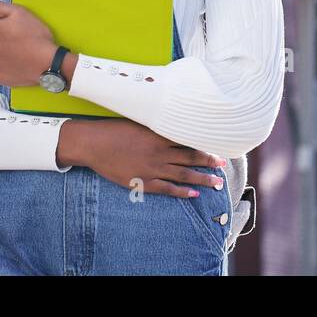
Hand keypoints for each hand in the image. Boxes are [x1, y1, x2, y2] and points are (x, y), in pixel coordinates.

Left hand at [0, 0, 58, 86]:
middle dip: (4, 41)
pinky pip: (1, 70)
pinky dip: (8, 68)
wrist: (47, 62)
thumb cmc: (35, 37)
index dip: (8, 26)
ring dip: (5, 54)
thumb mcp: (19, 12)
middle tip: (21, 41)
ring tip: (21, 53)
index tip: (19, 30)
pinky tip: (20, 64)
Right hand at [61, 119, 225, 197]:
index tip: (217, 148)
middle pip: (190, 158)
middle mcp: (159, 153)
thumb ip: (155, 124)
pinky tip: (194, 194)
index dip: (204, 146)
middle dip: (209, 162)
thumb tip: (171, 121)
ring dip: (202, 179)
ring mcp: (152, 169)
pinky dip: (182, 192)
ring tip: (216, 183)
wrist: (94, 144)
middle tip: (223, 166)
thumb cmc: (114, 130)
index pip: (188, 142)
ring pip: (183, 175)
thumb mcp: (138, 121)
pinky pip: (167, 189)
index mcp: (159, 136)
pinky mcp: (143, 181)